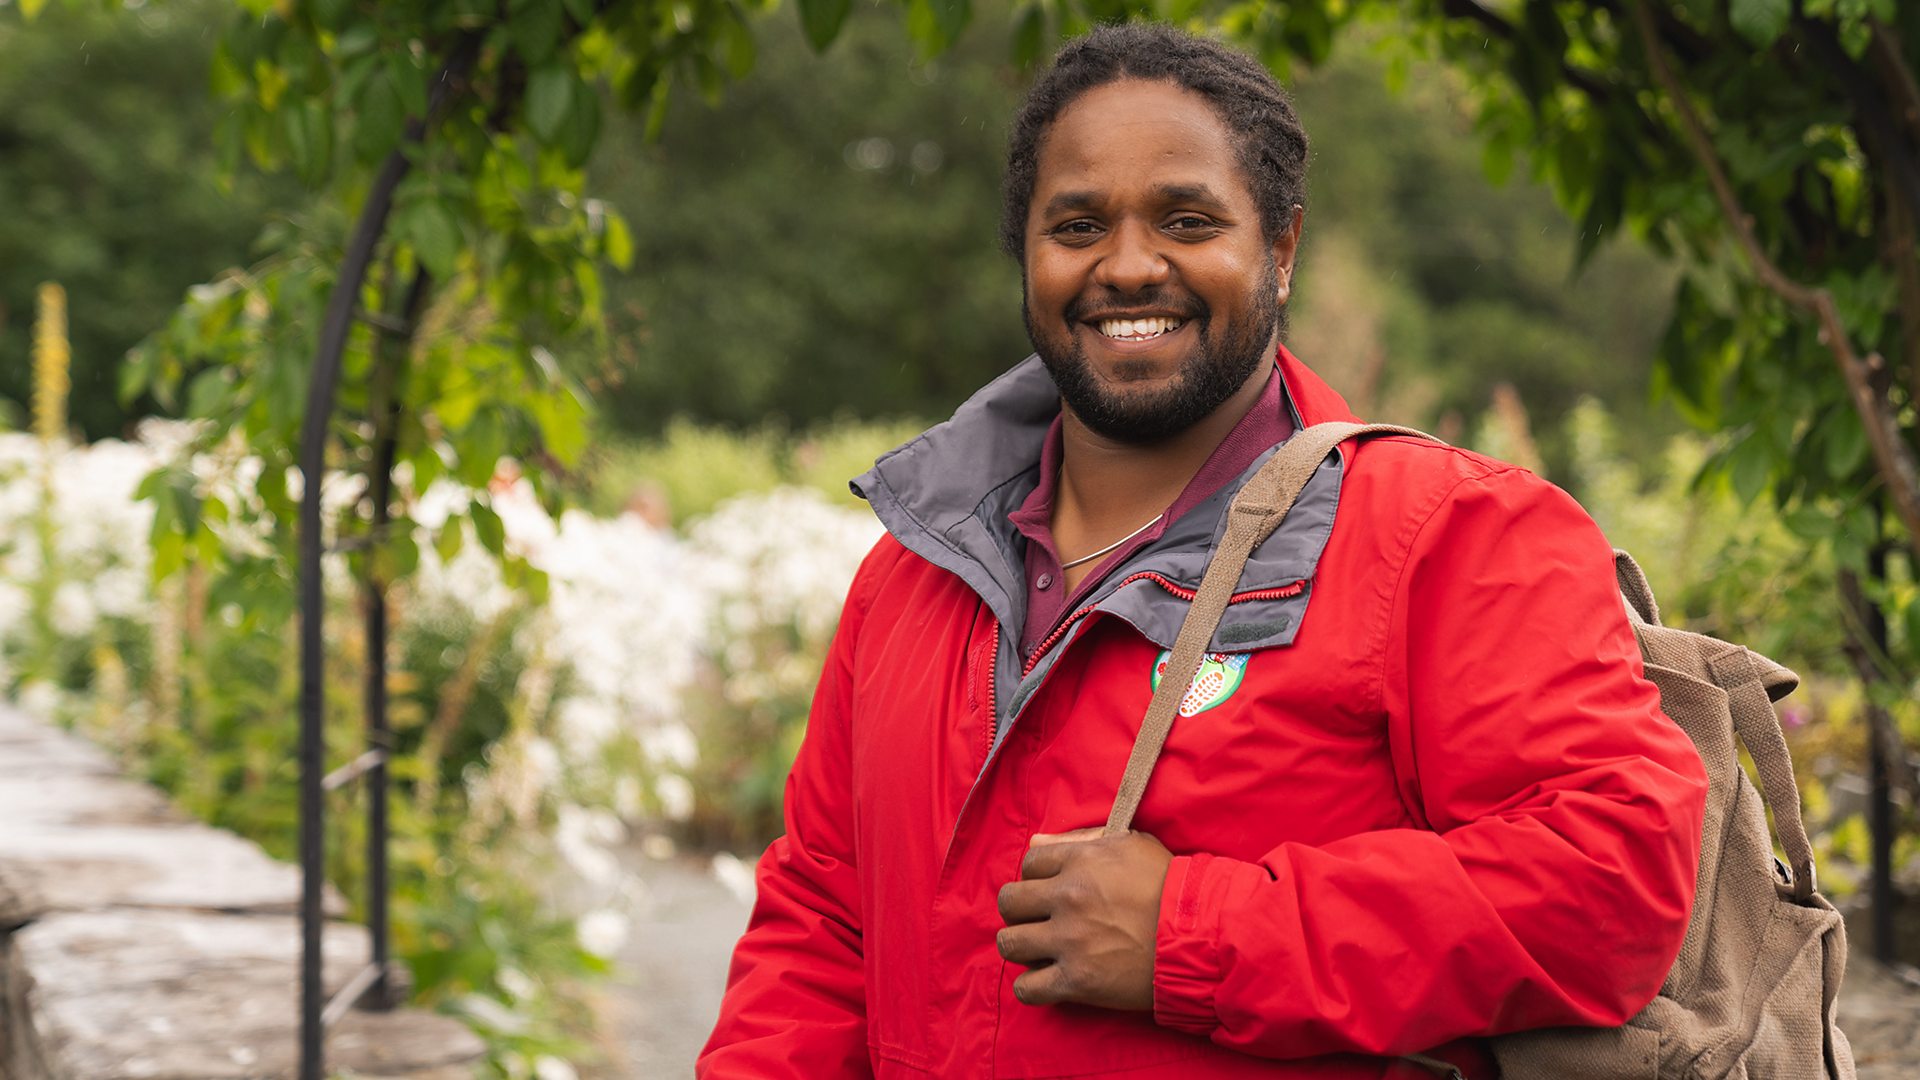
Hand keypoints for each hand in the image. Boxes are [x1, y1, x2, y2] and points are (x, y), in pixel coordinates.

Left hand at [995, 827, 1173, 1010]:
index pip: (1029, 863)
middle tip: (1039, 920)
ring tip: (1040, 951)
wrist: (1201, 936)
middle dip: (1020, 911)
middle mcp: (1068, 898)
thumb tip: (1037, 844)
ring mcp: (1070, 940)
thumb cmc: (1172, 886)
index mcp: (1080, 861)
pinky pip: (1027, 988)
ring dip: (1021, 947)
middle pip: (1009, 901)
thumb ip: (1083, 841)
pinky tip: (1046, 981)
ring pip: (1009, 943)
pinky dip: (1031, 987)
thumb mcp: (1133, 846)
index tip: (1051, 890)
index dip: (1037, 877)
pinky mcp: (1077, 981)